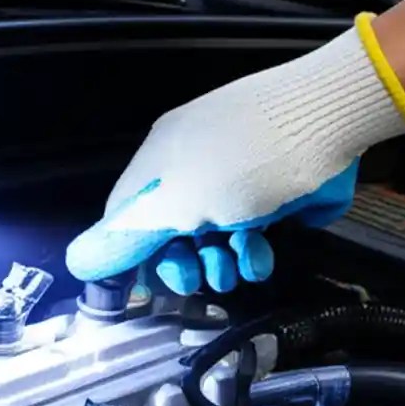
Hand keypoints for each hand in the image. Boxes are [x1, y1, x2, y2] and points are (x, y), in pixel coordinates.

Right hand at [66, 16, 404, 293]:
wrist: (327, 120)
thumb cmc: (243, 160)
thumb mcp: (173, 204)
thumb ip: (126, 238)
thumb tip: (77, 261)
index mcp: (159, 163)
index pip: (126, 219)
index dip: (134, 256)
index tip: (151, 284)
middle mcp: (192, 168)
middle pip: (170, 233)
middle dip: (182, 264)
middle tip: (196, 280)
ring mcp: (236, 179)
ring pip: (212, 238)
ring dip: (220, 263)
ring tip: (237, 265)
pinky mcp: (275, 190)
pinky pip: (252, 232)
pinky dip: (253, 251)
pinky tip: (261, 253)